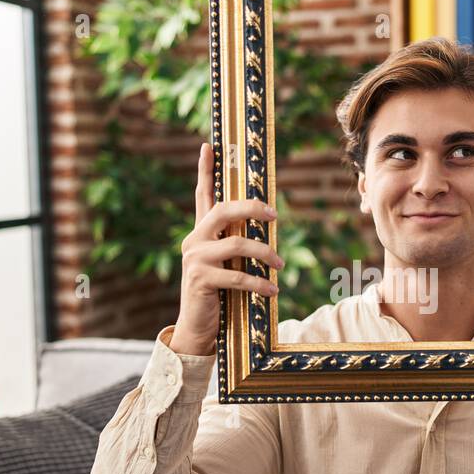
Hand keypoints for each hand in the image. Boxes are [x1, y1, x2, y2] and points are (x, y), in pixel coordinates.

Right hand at [169, 143, 282, 355]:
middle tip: (275, 215)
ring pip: (236, 243)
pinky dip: (259, 282)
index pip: (202, 195)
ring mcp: (195, 259)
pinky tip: (273, 290)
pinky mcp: (201, 279)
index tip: (208, 145)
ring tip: (280, 264)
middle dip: (252, 207)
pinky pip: (237, 275)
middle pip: (224, 210)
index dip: (205, 170)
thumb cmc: (218, 295)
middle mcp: (194, 240)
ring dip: (264, 253)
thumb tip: (268, 228)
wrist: (197, 328)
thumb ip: (237, 245)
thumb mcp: (227, 264)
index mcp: (200, 233)